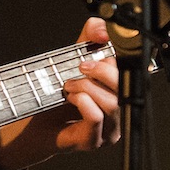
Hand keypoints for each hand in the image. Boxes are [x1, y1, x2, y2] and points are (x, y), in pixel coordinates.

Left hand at [0, 17, 122, 169]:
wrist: (35, 124)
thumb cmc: (57, 96)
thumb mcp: (73, 59)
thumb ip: (88, 38)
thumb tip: (101, 28)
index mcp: (120, 91)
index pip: (134, 72)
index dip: (119, 56)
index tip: (100, 44)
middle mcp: (120, 112)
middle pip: (126, 87)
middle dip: (102, 71)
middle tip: (81, 67)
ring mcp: (109, 129)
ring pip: (113, 104)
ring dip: (87, 87)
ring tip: (69, 85)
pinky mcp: (93, 141)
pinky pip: (97, 119)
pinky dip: (83, 102)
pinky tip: (72, 97)